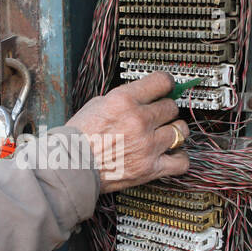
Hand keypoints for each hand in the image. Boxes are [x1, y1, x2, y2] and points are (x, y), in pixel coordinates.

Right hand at [66, 72, 189, 192]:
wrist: (70, 167)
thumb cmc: (78, 138)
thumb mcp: (97, 104)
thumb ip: (124, 99)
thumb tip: (144, 96)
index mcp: (124, 100)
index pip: (162, 82)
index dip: (166, 84)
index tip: (167, 88)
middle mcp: (139, 121)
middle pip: (172, 107)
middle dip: (165, 110)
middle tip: (157, 116)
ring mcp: (147, 146)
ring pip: (180, 131)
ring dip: (174, 131)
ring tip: (165, 134)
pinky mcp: (150, 168)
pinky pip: (181, 161)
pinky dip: (179, 157)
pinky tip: (171, 154)